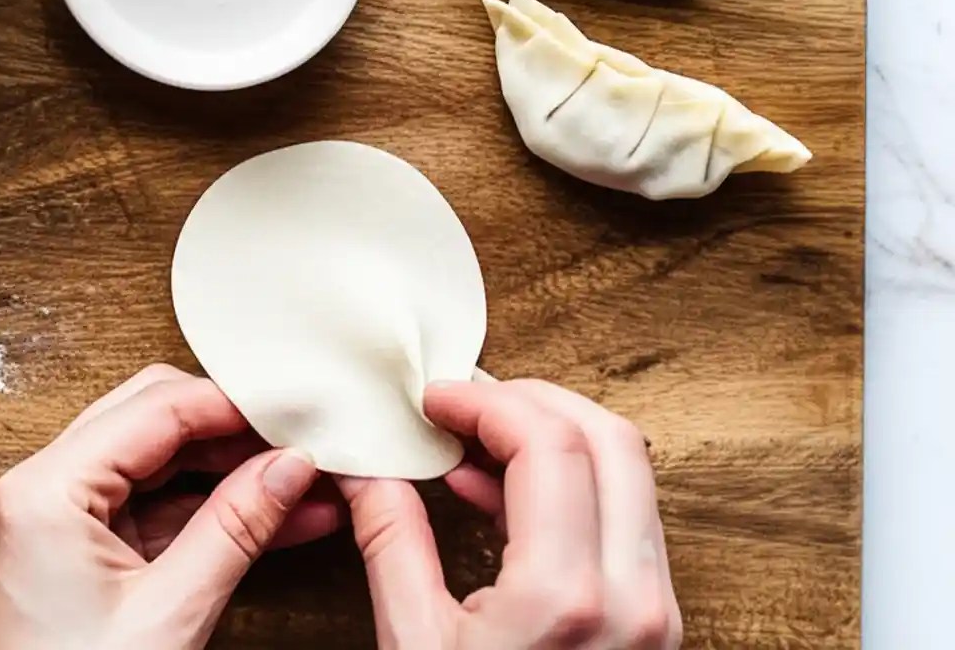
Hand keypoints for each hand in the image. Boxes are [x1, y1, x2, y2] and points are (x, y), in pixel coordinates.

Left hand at [0, 364, 340, 649]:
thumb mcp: (172, 612)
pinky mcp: (72, 550)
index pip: (155, 409)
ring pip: (155, 461)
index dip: (234, 404)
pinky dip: (205, 509)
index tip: (295, 409)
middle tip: (298, 440)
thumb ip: (236, 526)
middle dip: (232, 429)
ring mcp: (52, 519)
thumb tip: (291, 466)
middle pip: (150, 419)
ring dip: (226, 470)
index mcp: (44, 494)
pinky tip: (269, 515)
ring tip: (299, 482)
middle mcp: (37, 491)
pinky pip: (149, 507)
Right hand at [338, 379, 681, 649]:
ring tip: (478, 444)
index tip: (436, 397)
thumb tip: (366, 468)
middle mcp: (633, 595)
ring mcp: (656, 608)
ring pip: (629, 471)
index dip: (487, 401)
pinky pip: (626, 516)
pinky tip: (508, 490)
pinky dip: (574, 483)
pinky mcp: (657, 619)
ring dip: (557, 437)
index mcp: (566, 597)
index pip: (549, 442)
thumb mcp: (415, 645)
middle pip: (609, 437)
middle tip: (466, 403)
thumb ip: (391, 542)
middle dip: (532, 401)